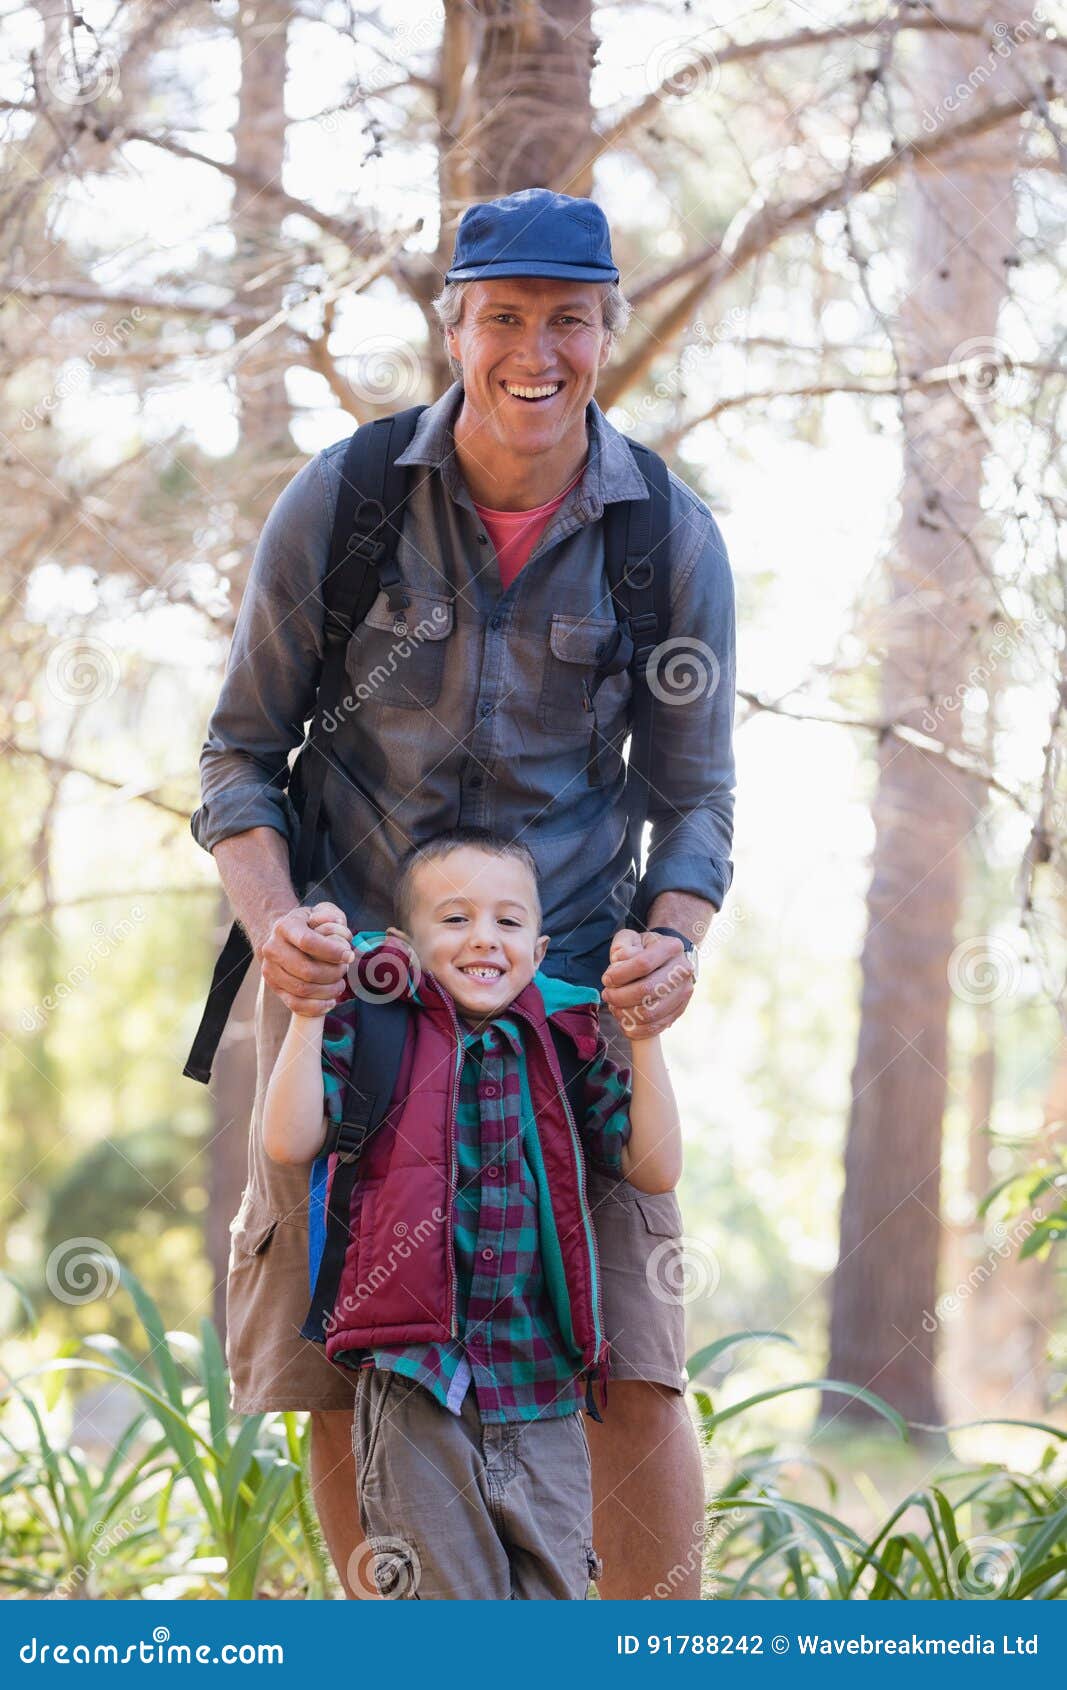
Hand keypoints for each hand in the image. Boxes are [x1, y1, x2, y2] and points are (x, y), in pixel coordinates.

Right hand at [259, 902, 354, 1017]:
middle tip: (345, 969)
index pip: (308, 942)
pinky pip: (295, 1004)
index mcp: (285, 927)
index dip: (332, 951)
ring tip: (340, 984)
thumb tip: (336, 924)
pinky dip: (316, 1007)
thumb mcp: (320, 911)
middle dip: (332, 973)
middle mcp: (272, 948)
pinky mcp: (274, 987)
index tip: (349, 956)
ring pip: (302, 990)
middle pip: (306, 970)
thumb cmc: (310, 925)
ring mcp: (270, 970)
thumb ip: (330, 914)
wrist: (286, 939)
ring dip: (327, 991)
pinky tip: (331, 1001)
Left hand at [601, 927, 695, 1040]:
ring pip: (649, 1012)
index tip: (606, 979)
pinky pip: (654, 1028)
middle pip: (647, 990)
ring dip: (625, 1013)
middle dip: (619, 996)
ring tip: (614, 1006)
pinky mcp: (679, 1011)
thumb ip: (621, 946)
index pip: (643, 964)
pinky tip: (623, 1019)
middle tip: (607, 995)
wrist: (664, 961)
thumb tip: (619, 962)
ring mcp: (683, 993)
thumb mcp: (629, 939)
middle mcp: (682, 970)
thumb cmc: (642, 950)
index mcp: (671, 947)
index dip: (620, 975)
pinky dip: (634, 1028)